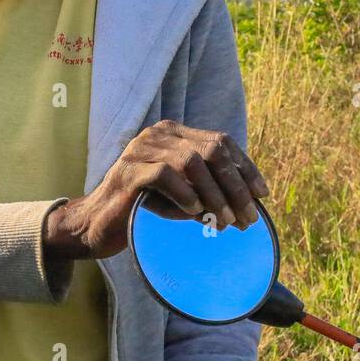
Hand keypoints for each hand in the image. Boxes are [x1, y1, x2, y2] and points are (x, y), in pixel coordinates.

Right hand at [43, 120, 268, 260]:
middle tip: (247, 218)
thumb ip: (211, 191)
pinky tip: (195, 213)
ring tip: (224, 222)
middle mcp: (159, 135)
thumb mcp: (185, 197)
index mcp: (175, 134)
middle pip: (212, 150)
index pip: (221, 142)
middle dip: (235, 186)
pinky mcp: (129, 171)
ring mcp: (141, 149)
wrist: (98, 225)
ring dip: (215, 195)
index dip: (245, 168)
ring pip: (192, 162)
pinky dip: (185, 194)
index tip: (261, 195)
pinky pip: (165, 174)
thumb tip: (250, 203)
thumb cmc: (145, 210)